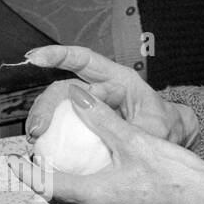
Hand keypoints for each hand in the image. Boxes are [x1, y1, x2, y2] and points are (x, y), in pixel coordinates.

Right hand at [24, 45, 198, 147]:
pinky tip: (39, 147)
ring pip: (58, 107)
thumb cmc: (165, 128)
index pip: (84, 60)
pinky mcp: (85, 125)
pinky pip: (63, 127)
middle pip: (63, 88)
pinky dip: (50, 136)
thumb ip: (130, 125)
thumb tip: (98, 117)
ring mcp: (90, 107)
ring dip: (42, 121)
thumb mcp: (154, 128)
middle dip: (44, 105)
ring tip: (34, 140)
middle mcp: (99, 89)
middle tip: (37, 129)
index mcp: (118, 79)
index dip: (58, 55)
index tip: (35, 58)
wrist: (169, 140)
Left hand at [26, 87, 203, 203]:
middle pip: (56, 196)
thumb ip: (100, 118)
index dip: (24, 174)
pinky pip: (92, 201)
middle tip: (28, 158)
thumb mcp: (134, 139)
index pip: (46, 185)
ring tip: (52, 162)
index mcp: (93, 195)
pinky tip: (87, 169)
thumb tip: (74, 97)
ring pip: (74, 200)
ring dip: (60, 183)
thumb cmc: (174, 174)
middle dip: (39, 178)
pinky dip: (80, 185)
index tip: (8, 163)